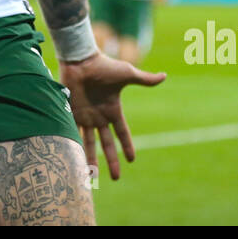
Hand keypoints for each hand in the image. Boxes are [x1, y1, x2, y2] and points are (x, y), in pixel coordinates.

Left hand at [59, 51, 165, 180]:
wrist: (81, 60)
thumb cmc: (104, 66)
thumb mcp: (127, 74)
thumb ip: (144, 79)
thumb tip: (165, 76)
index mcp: (113, 110)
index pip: (122, 133)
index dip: (127, 146)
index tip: (132, 160)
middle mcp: (100, 117)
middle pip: (107, 144)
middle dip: (111, 161)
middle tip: (115, 178)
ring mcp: (86, 116)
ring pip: (89, 143)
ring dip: (89, 159)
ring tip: (90, 177)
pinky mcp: (72, 113)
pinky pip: (74, 131)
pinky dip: (74, 144)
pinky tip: (73, 158)